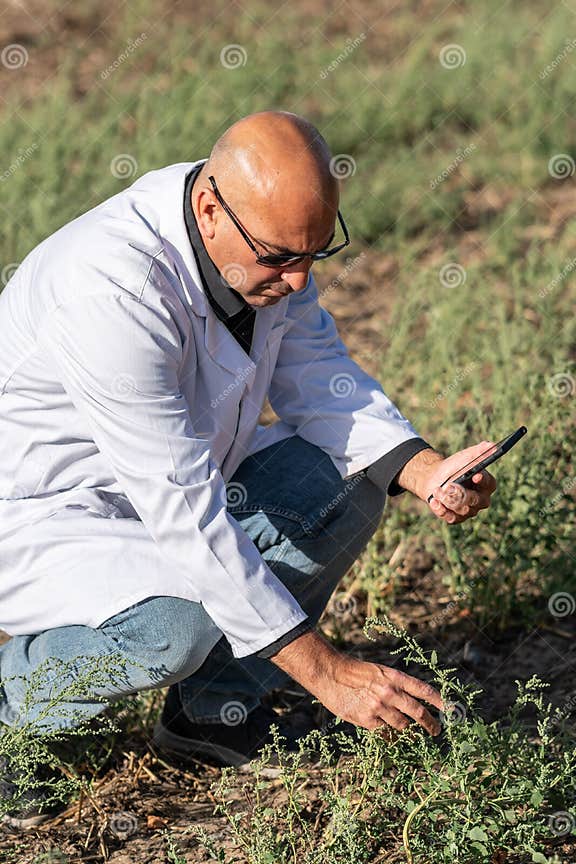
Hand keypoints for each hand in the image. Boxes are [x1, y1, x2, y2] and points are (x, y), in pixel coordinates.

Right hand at [272, 630, 443, 735]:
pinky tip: (387, 730)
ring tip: (407, 730)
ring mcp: (379, 707)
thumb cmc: (356, 672)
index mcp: (394, 676)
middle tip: (436, 731)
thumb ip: (396, 686)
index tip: (451, 710)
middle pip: (418, 712)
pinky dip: (389, 733)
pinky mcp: (367, 720)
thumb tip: (413, 704)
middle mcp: (390, 692)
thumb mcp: (380, 672)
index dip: (439, 700)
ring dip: (407, 730)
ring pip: (403, 726)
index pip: (423, 689)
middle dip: (431, 724)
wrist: (331, 674)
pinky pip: (385, 733)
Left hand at [423, 441, 496, 524]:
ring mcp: (469, 510)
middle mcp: (481, 499)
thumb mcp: (463, 458)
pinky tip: (434, 501)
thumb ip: (477, 453)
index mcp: (486, 484)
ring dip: (447, 498)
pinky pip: (451, 518)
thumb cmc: (453, 468)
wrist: (434, 479)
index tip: (476, 475)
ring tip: (437, 490)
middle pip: (475, 500)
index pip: (489, 483)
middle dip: (459, 493)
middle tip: (448, 485)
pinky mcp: (457, 518)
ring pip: (462, 510)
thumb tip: (491, 445)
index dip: (483, 480)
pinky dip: (441, 509)